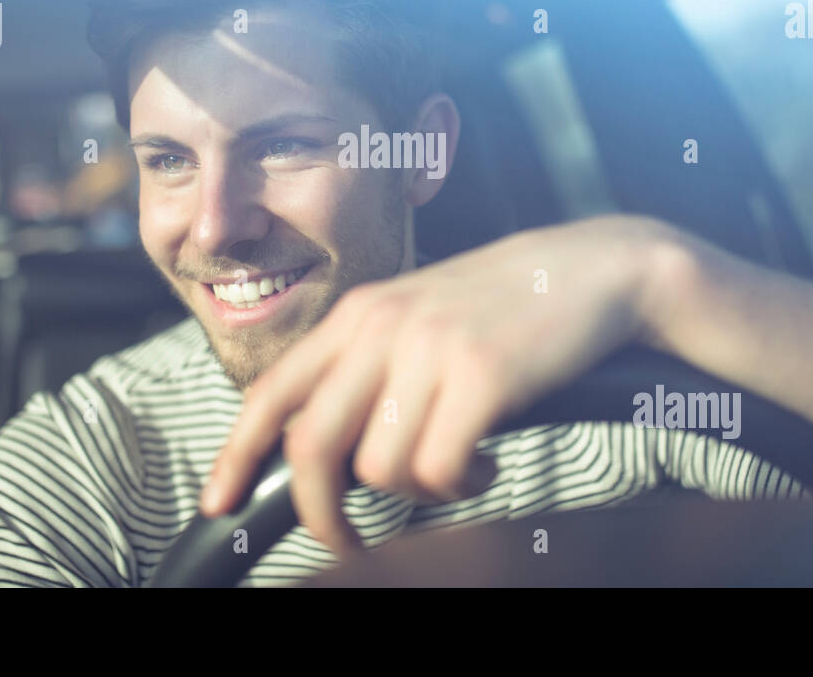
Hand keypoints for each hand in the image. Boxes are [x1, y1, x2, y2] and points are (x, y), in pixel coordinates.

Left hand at [197, 214, 685, 558]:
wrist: (594, 268)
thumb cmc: (504, 305)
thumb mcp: (419, 316)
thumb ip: (366, 364)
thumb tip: (317, 446)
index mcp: (358, 312)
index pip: (272, 390)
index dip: (235, 454)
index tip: (218, 503)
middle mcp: (381, 325)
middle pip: (311, 444)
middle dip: (319, 512)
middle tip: (346, 543)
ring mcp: (429, 348)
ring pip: (380, 468)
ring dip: (418, 493)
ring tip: (457, 469)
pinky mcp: (480, 375)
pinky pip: (438, 470)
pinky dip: (460, 486)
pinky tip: (487, 463)